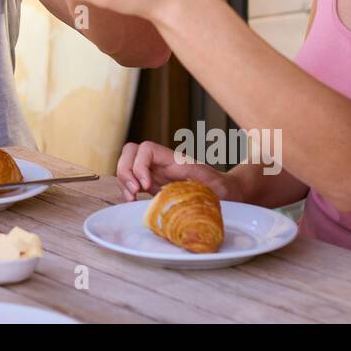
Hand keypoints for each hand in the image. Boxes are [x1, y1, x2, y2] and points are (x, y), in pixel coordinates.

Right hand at [115, 140, 238, 203]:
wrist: (227, 195)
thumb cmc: (225, 190)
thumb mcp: (217, 184)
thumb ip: (204, 181)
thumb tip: (188, 184)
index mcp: (174, 160)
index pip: (146, 149)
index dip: (140, 164)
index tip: (146, 185)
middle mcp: (161, 164)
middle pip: (130, 152)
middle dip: (125, 170)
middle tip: (134, 191)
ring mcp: (155, 174)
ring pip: (127, 165)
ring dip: (123, 181)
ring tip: (132, 198)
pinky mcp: (152, 186)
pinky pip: (131, 181)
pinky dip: (126, 190)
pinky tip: (133, 201)